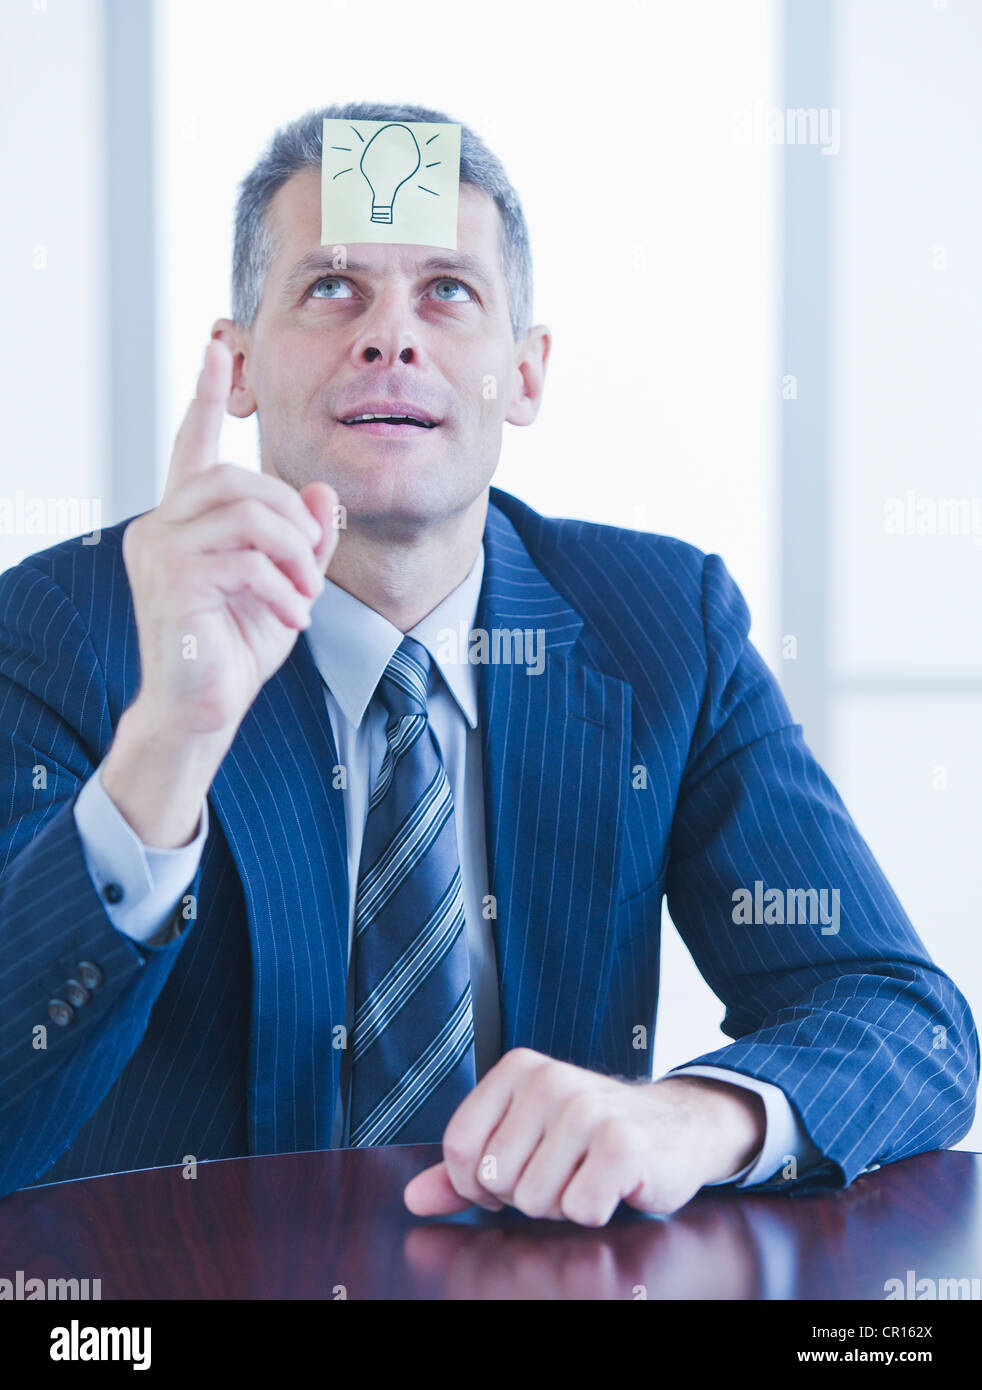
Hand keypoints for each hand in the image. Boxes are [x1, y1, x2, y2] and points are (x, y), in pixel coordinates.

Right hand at [121, 338, 339, 739]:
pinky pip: (245, 561)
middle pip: (235, 479)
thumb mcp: (286, 585)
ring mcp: (158, 552)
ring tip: (305, 595)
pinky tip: (293, 617)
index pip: (190, 445)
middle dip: (289, 516)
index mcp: (184, 520)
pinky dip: (282, 589)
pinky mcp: (170, 583)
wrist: (202, 710)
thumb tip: (321, 492)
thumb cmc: (236, 647)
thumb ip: (304, 540)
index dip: (204, 396)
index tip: (216, 349)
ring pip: (245, 514)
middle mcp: (160, 526)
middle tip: (312, 562)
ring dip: (293, 554)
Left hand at [403, 1048, 765, 1226]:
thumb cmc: (591, 1134)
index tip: (512, 1174)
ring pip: (536, 1200)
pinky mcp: (623, 1144)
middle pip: (497, 1179)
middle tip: (563, 1169)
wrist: (676, 1125)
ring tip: (587, 1174)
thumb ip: (466, 1166)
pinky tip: (612, 1185)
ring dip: (563, 1203)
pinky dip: (595, 1211)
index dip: (479, 1182)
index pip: (460, 1148)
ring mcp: (587, 1109)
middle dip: (526, 1193)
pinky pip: (580, 1210)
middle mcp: (549, 1081)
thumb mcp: (525, 1135)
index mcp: (517, 1070)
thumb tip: (414, 1198)